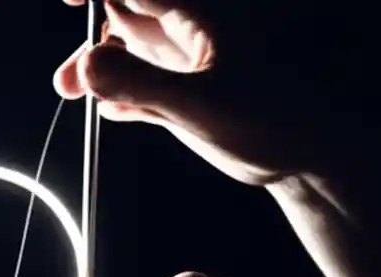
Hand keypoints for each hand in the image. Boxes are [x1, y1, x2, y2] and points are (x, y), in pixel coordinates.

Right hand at [53, 0, 380, 185]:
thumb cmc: (278, 119)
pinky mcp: (186, 97)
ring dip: (96, 72)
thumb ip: (143, 86)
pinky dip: (123, 96)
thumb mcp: (204, 104)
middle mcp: (186, 32)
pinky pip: (142, 86)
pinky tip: (113, 113)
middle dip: (89, 43)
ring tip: (72, 96)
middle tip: (66, 81)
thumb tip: (86, 66)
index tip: (72, 4)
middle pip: (121, 18)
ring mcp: (185, 64)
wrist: (314, 156)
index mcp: (196, 14)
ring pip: (127, 54)